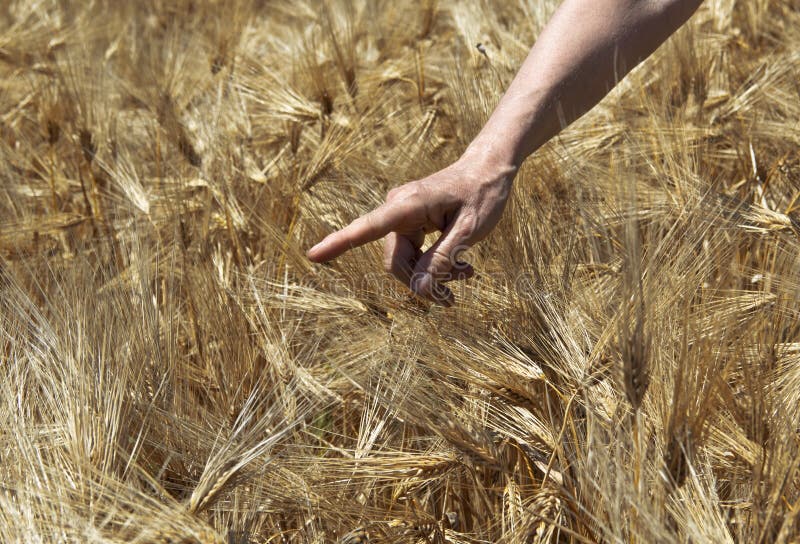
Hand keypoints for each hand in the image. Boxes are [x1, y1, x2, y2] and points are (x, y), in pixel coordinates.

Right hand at [306, 147, 516, 305]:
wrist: (489, 168)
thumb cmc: (482, 195)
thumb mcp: (471, 231)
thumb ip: (444, 260)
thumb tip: (420, 291)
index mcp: (408, 204)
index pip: (368, 228)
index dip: (340, 243)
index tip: (313, 255)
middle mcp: (398, 209)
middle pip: (395, 261)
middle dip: (422, 281)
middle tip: (455, 293)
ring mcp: (402, 216)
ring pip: (405, 261)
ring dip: (433, 275)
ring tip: (468, 274)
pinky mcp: (410, 223)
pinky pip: (413, 254)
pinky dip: (435, 265)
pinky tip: (462, 269)